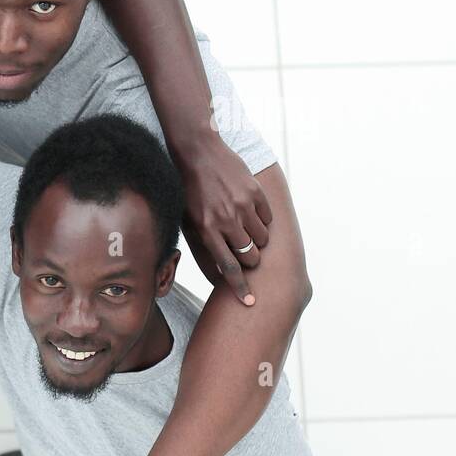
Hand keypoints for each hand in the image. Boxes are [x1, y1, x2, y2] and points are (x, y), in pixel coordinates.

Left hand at [177, 134, 271, 305]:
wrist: (197, 154)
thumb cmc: (188, 191)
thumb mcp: (188, 219)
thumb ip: (204, 243)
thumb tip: (219, 269)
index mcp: (206, 230)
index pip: (228, 267)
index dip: (240, 286)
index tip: (249, 301)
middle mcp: (225, 220)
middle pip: (250, 255)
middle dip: (251, 260)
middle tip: (246, 252)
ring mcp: (242, 205)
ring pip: (262, 239)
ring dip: (257, 240)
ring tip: (245, 229)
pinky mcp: (254, 192)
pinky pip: (267, 218)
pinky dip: (262, 220)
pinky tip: (248, 210)